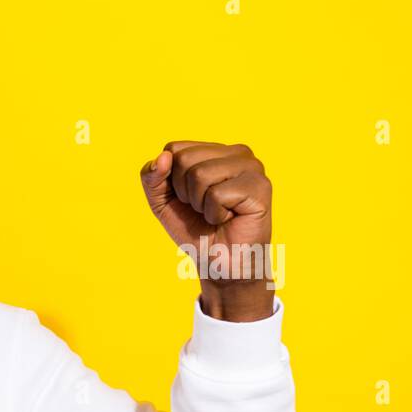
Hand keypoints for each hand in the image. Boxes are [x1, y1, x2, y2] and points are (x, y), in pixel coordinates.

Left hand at [140, 141, 274, 320]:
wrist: (219, 263)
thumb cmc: (195, 230)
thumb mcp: (162, 202)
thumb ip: (152, 178)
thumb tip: (163, 156)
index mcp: (215, 150)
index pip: (174, 148)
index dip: (170, 180)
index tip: (187, 198)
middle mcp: (237, 152)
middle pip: (184, 159)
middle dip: (184, 193)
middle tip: (203, 208)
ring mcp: (252, 167)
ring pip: (200, 174)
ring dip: (199, 204)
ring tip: (217, 214)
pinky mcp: (260, 186)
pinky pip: (216, 194)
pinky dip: (214, 214)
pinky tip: (230, 218)